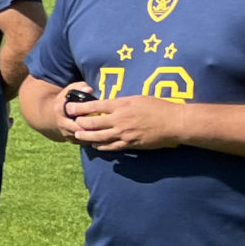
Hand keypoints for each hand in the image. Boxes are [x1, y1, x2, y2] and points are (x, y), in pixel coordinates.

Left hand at [65, 91, 185, 151]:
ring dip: (87, 137)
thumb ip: (122, 102)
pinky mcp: (130, 144)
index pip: (94, 106)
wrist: (174, 123)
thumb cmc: (158, 107)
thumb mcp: (138, 98)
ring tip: (78, 136)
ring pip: (99, 137)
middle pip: (93, 123)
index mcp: (121, 105)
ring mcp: (124, 133)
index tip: (70, 108)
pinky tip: (96, 146)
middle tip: (71, 123)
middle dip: (79, 124)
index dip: (80, 108)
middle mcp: (119, 119)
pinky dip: (102, 146)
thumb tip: (110, 103)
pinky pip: (112, 147)